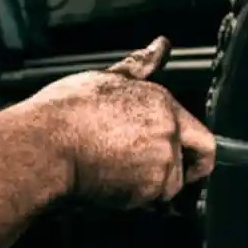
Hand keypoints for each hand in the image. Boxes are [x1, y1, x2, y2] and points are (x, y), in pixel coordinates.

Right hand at [23, 37, 216, 208]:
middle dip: (182, 171)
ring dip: (150, 185)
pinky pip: (150, 200)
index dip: (193, 151)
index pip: (203, 137)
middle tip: (151, 172)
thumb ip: (140, 65)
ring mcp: (161, 160)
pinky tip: (109, 179)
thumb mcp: (107, 78)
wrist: (44, 144)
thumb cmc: (66, 112)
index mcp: (163, 103)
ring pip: (170, 185)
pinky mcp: (147, 186)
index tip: (184, 159)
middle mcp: (169, 131)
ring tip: (116, 170)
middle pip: (197, 163)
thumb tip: (160, 46)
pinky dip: (133, 198)